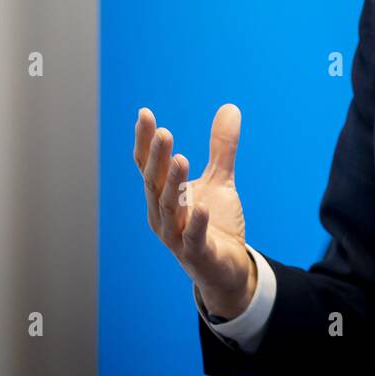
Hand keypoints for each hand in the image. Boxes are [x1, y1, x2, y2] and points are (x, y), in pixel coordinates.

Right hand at [135, 104, 256, 316]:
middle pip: (154, 183)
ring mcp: (177, 237)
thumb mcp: (220, 180)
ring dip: (173, 184)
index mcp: (163, 196)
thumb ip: (222, 148)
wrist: (226, 268)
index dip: (145, 141)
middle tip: (163, 132)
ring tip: (180, 158)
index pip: (149, 165)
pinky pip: (193, 238)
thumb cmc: (214, 223)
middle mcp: (162, 215)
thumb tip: (230, 107)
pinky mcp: (197, 254)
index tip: (145, 113)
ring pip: (169, 209)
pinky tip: (202, 206)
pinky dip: (196, 223)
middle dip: (157, 158)